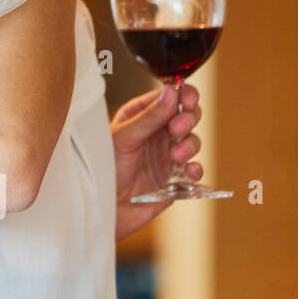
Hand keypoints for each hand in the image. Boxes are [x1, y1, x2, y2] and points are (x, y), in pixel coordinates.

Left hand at [111, 83, 204, 240]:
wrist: (100, 206)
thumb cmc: (102, 168)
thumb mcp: (123, 138)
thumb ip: (149, 117)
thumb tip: (172, 92)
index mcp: (140, 116)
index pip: (169, 97)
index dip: (184, 95)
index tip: (188, 99)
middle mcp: (156, 133)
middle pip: (187, 116)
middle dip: (188, 119)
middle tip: (177, 129)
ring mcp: (166, 155)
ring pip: (192, 141)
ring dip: (190, 145)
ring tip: (177, 155)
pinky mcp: (175, 178)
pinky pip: (194, 170)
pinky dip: (196, 169)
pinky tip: (190, 171)